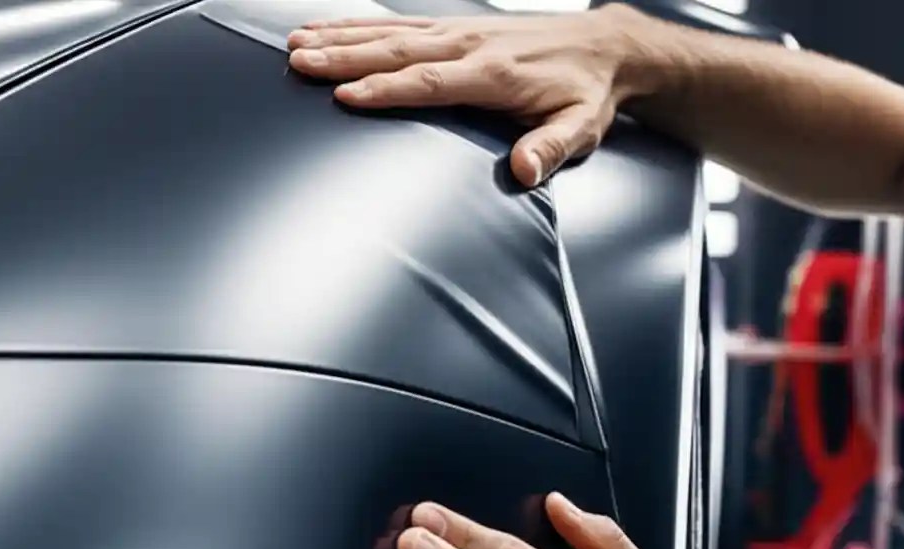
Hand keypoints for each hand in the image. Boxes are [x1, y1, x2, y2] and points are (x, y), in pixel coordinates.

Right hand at [287, 4, 657, 185]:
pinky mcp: (455, 26)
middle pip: (397, 51)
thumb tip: (524, 170)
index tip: (345, 94)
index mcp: (494, 74)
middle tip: (300, 62)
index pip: (430, 83)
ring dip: (341, 37)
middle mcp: (469, 45)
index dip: (387, 89)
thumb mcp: (581, 128)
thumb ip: (551, 148)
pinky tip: (328, 28)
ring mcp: (459, 31)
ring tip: (297, 43)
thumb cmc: (587, 92)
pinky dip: (360, 24)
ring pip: (390, 33)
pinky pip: (399, 23)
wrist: (606, 45)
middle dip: (345, 56)